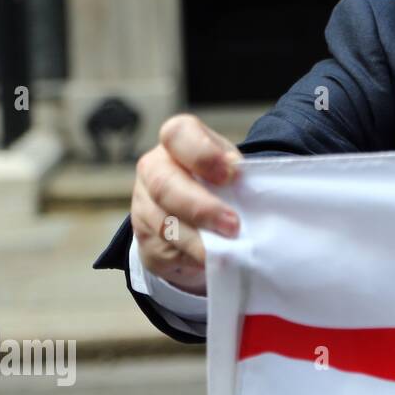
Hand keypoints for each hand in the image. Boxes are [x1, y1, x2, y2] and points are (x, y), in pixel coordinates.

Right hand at [131, 114, 243, 293]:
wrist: (194, 214)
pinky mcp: (145, 238)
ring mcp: (144, 204)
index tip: (231, 175)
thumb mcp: (228, 170)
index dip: (202, 154)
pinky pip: (165, 249)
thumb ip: (235, 174)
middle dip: (201, 208)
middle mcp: (153, 169)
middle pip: (164, 185)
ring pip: (163, 223)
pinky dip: (191, 257)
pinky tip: (211, 260)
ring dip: (198, 240)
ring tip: (227, 252)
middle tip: (233, 225)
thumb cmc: (217, 184)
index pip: (178, 134)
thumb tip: (250, 188)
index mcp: (177, 143)